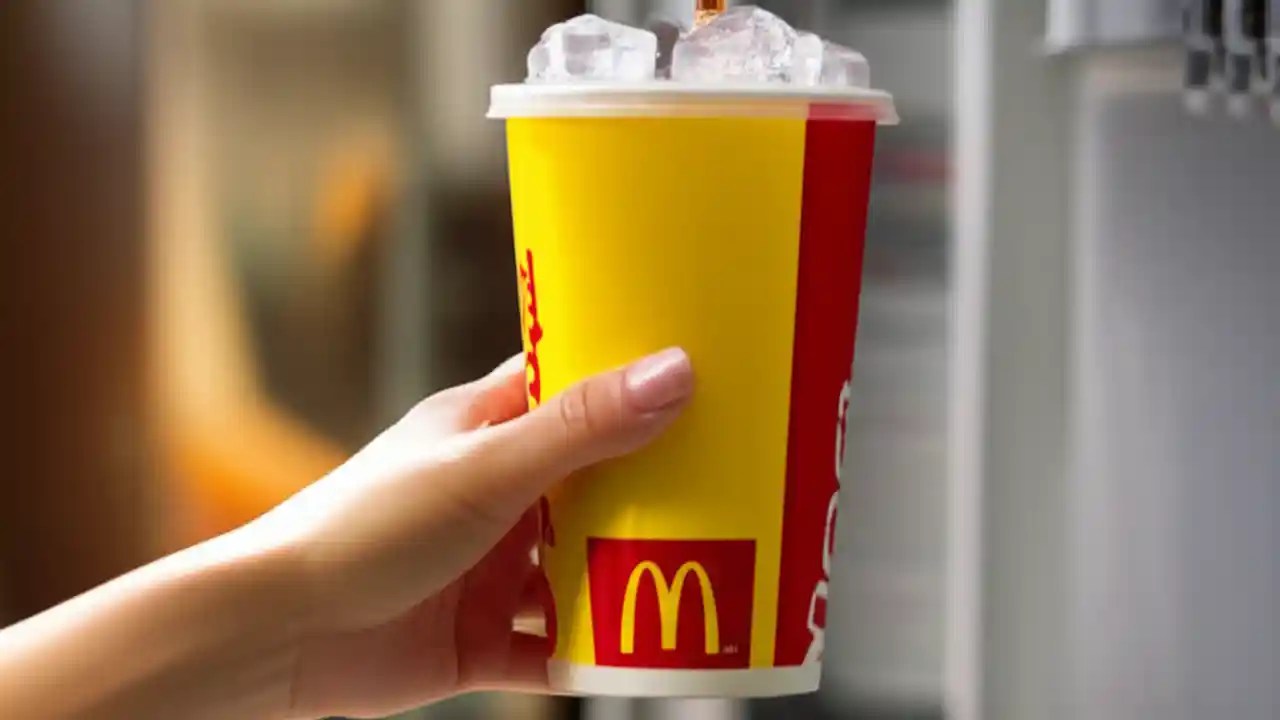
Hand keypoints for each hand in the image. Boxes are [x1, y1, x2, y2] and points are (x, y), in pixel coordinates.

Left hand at [263, 348, 693, 718]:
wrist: (278, 637)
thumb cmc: (362, 529)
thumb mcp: (484, 469)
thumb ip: (581, 429)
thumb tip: (674, 371)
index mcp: (485, 428)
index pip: (571, 386)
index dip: (631, 380)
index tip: (706, 377)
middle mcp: (493, 493)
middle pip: (593, 484)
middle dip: (652, 490)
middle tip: (734, 487)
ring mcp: (488, 567)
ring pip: (581, 567)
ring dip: (630, 575)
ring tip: (709, 574)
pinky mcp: (480, 637)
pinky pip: (555, 645)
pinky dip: (593, 652)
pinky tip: (641, 655)